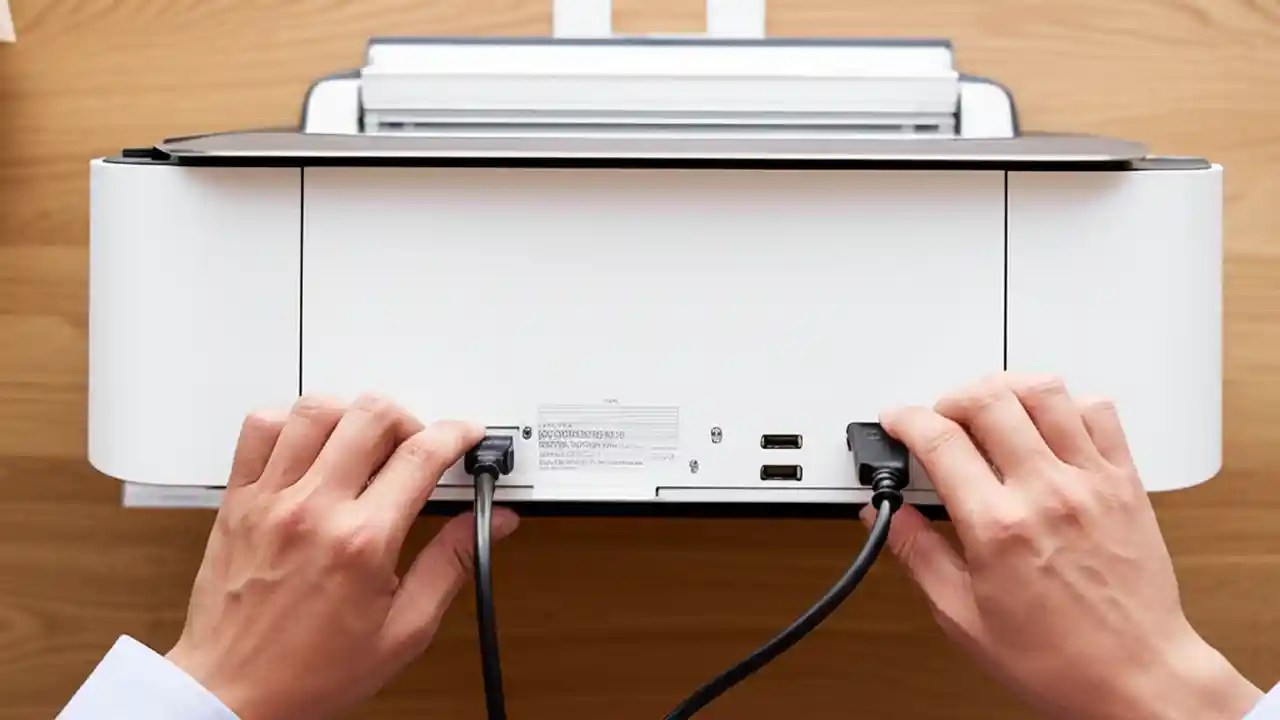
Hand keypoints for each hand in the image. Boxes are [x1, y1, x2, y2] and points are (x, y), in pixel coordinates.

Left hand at [166, 395, 518, 718]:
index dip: (456, 434)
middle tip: (416, 446)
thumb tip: (492, 524)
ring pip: (316, 409)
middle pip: (372, 414)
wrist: (233, 693)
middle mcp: (313, 510)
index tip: (464, 436)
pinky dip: (291, 420)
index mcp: (361, 543)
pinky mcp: (238, 500)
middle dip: (409, 419)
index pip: (422, 455)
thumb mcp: (404, 630)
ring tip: (365, 441)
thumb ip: (452, 565)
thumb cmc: (310, 673)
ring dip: (352, 414)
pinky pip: (260, 427)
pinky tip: (310, 444)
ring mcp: (271, 500)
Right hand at [866, 373, 1259, 719]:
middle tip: (941, 418)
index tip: (898, 421)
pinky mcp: (1125, 484)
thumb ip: (918, 555)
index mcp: (998, 528)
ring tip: (990, 407)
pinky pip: (1099, 413)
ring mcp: (1090, 483)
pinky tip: (1048, 422)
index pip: (939, 440)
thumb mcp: (963, 616)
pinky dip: (1066, 403)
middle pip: (988, 399)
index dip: (906, 419)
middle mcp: (1046, 494)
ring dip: (1006, 388)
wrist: (1137, 677)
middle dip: (951, 397)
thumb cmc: (1059, 660)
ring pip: (1045, 392)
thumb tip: (887, 518)